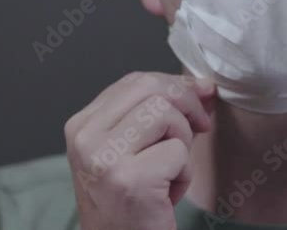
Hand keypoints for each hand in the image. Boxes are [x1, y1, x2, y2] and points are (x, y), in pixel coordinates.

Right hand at [65, 72, 216, 229]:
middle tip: (200, 128)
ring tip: (171, 170)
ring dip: (183, 141)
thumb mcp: (138, 150)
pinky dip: (184, 173)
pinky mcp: (130, 180)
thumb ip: (164, 112)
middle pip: (150, 87)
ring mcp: (104, 158)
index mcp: (82, 125)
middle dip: (187, 104)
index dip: (175, 85)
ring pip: (165, 113)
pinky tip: (167, 194)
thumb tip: (204, 85)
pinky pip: (177, 152)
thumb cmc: (132, 205)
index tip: (199, 99)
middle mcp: (85, 137)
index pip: (135, 81)